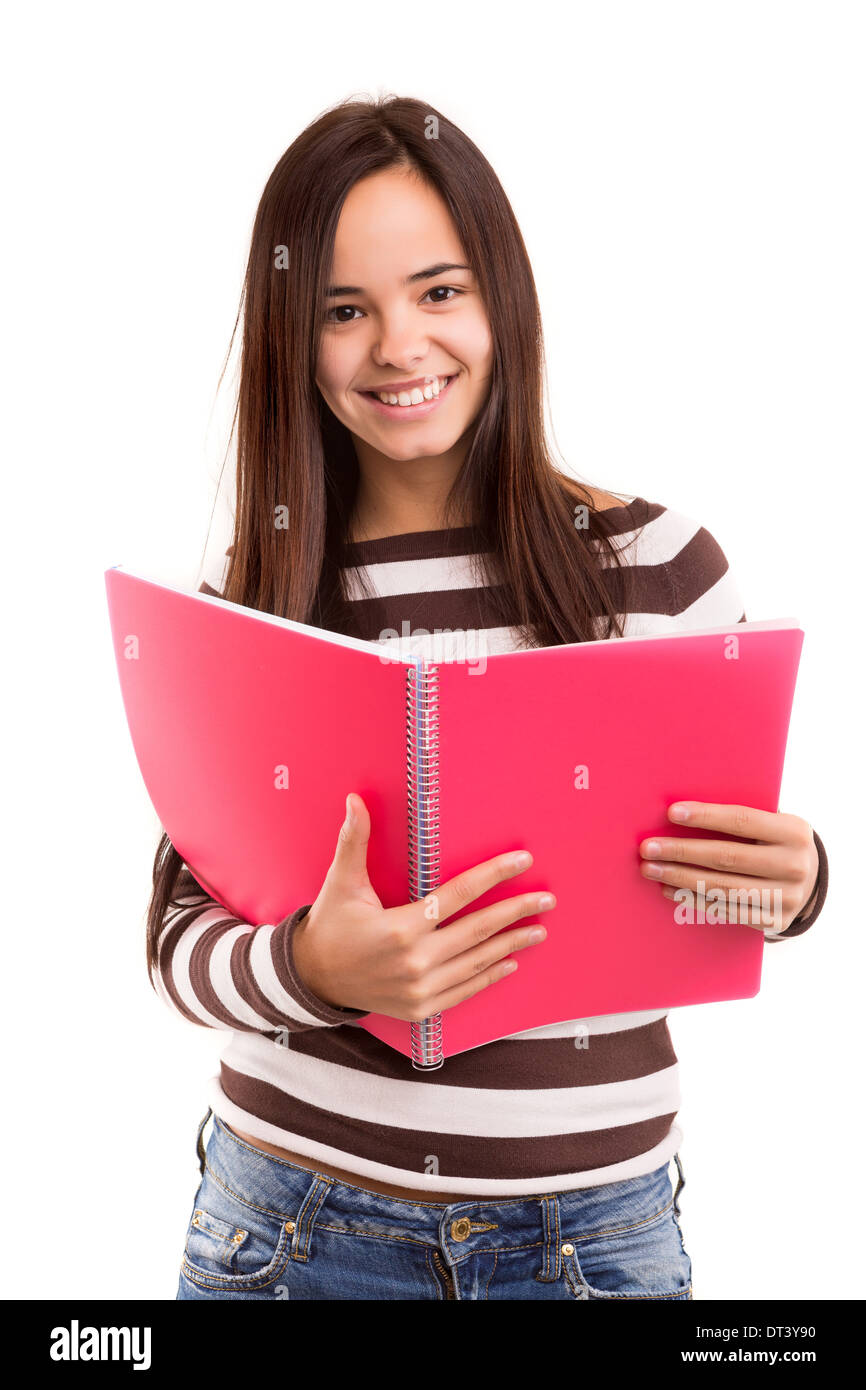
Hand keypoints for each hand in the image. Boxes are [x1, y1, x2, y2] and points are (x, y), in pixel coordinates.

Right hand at [292, 793, 554, 1018]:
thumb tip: (355, 799)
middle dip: (516, 912)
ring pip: (477, 962)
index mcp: (400, 927)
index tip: (522, 861)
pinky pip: (465, 990)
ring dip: (512, 945)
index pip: (458, 895)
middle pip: (478, 930)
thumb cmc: (331, 924)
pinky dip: (489, 976)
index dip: (494, 875)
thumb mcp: (341, 881)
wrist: (314, 978)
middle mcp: (416, 961)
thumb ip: (354, 840)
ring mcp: (421, 989)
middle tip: (547, 900)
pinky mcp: (421, 1008)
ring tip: (539, 930)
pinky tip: (510, 963)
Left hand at [638, 802, 819, 932]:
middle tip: (648, 848)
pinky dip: (693, 900)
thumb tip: (678, 814)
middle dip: (682, 851)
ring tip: (651, 869)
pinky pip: (726, 910)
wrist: (808, 880)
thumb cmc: (773, 842)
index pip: (742, 820)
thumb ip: (737, 820)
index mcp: (793, 831)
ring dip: (680, 878)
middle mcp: (794, 865)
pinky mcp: (774, 921)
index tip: (672, 813)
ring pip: (722, 887)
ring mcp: (786, 896)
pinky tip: (669, 890)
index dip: (705, 817)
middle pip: (726, 857)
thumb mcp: (770, 824)